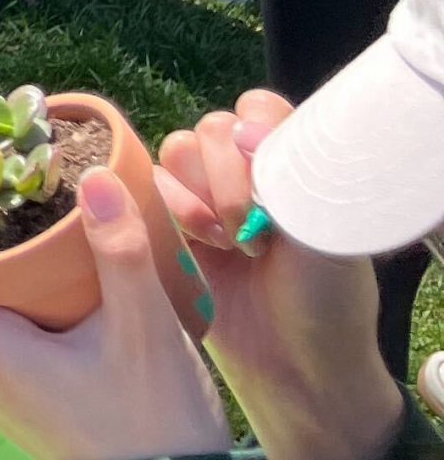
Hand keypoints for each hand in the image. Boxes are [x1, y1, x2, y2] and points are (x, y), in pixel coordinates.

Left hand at [0, 167, 229, 459]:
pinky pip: (8, 346)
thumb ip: (119, 253)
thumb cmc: (154, 421)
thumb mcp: (143, 330)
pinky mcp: (30, 412)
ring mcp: (4, 399)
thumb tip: (95, 176)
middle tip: (13, 195)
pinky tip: (64, 293)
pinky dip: (23, 311)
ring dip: (2, 276)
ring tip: (41, 234)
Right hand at [155, 93, 402, 458]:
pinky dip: (170, 210)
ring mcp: (204, 195)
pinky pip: (147, 185)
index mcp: (288, 163)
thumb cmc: (324, 301)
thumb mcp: (325, 234)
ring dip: (196, 194)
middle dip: (224, 175)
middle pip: (210, 127)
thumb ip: (290, 176)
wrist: (291, 365)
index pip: (258, 107)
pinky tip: (199, 247)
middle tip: (248, 228)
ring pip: (175, 151)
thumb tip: (244, 127)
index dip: (253, 128)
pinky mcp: (167, 222)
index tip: (264, 171)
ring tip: (225, 241)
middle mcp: (244, 171)